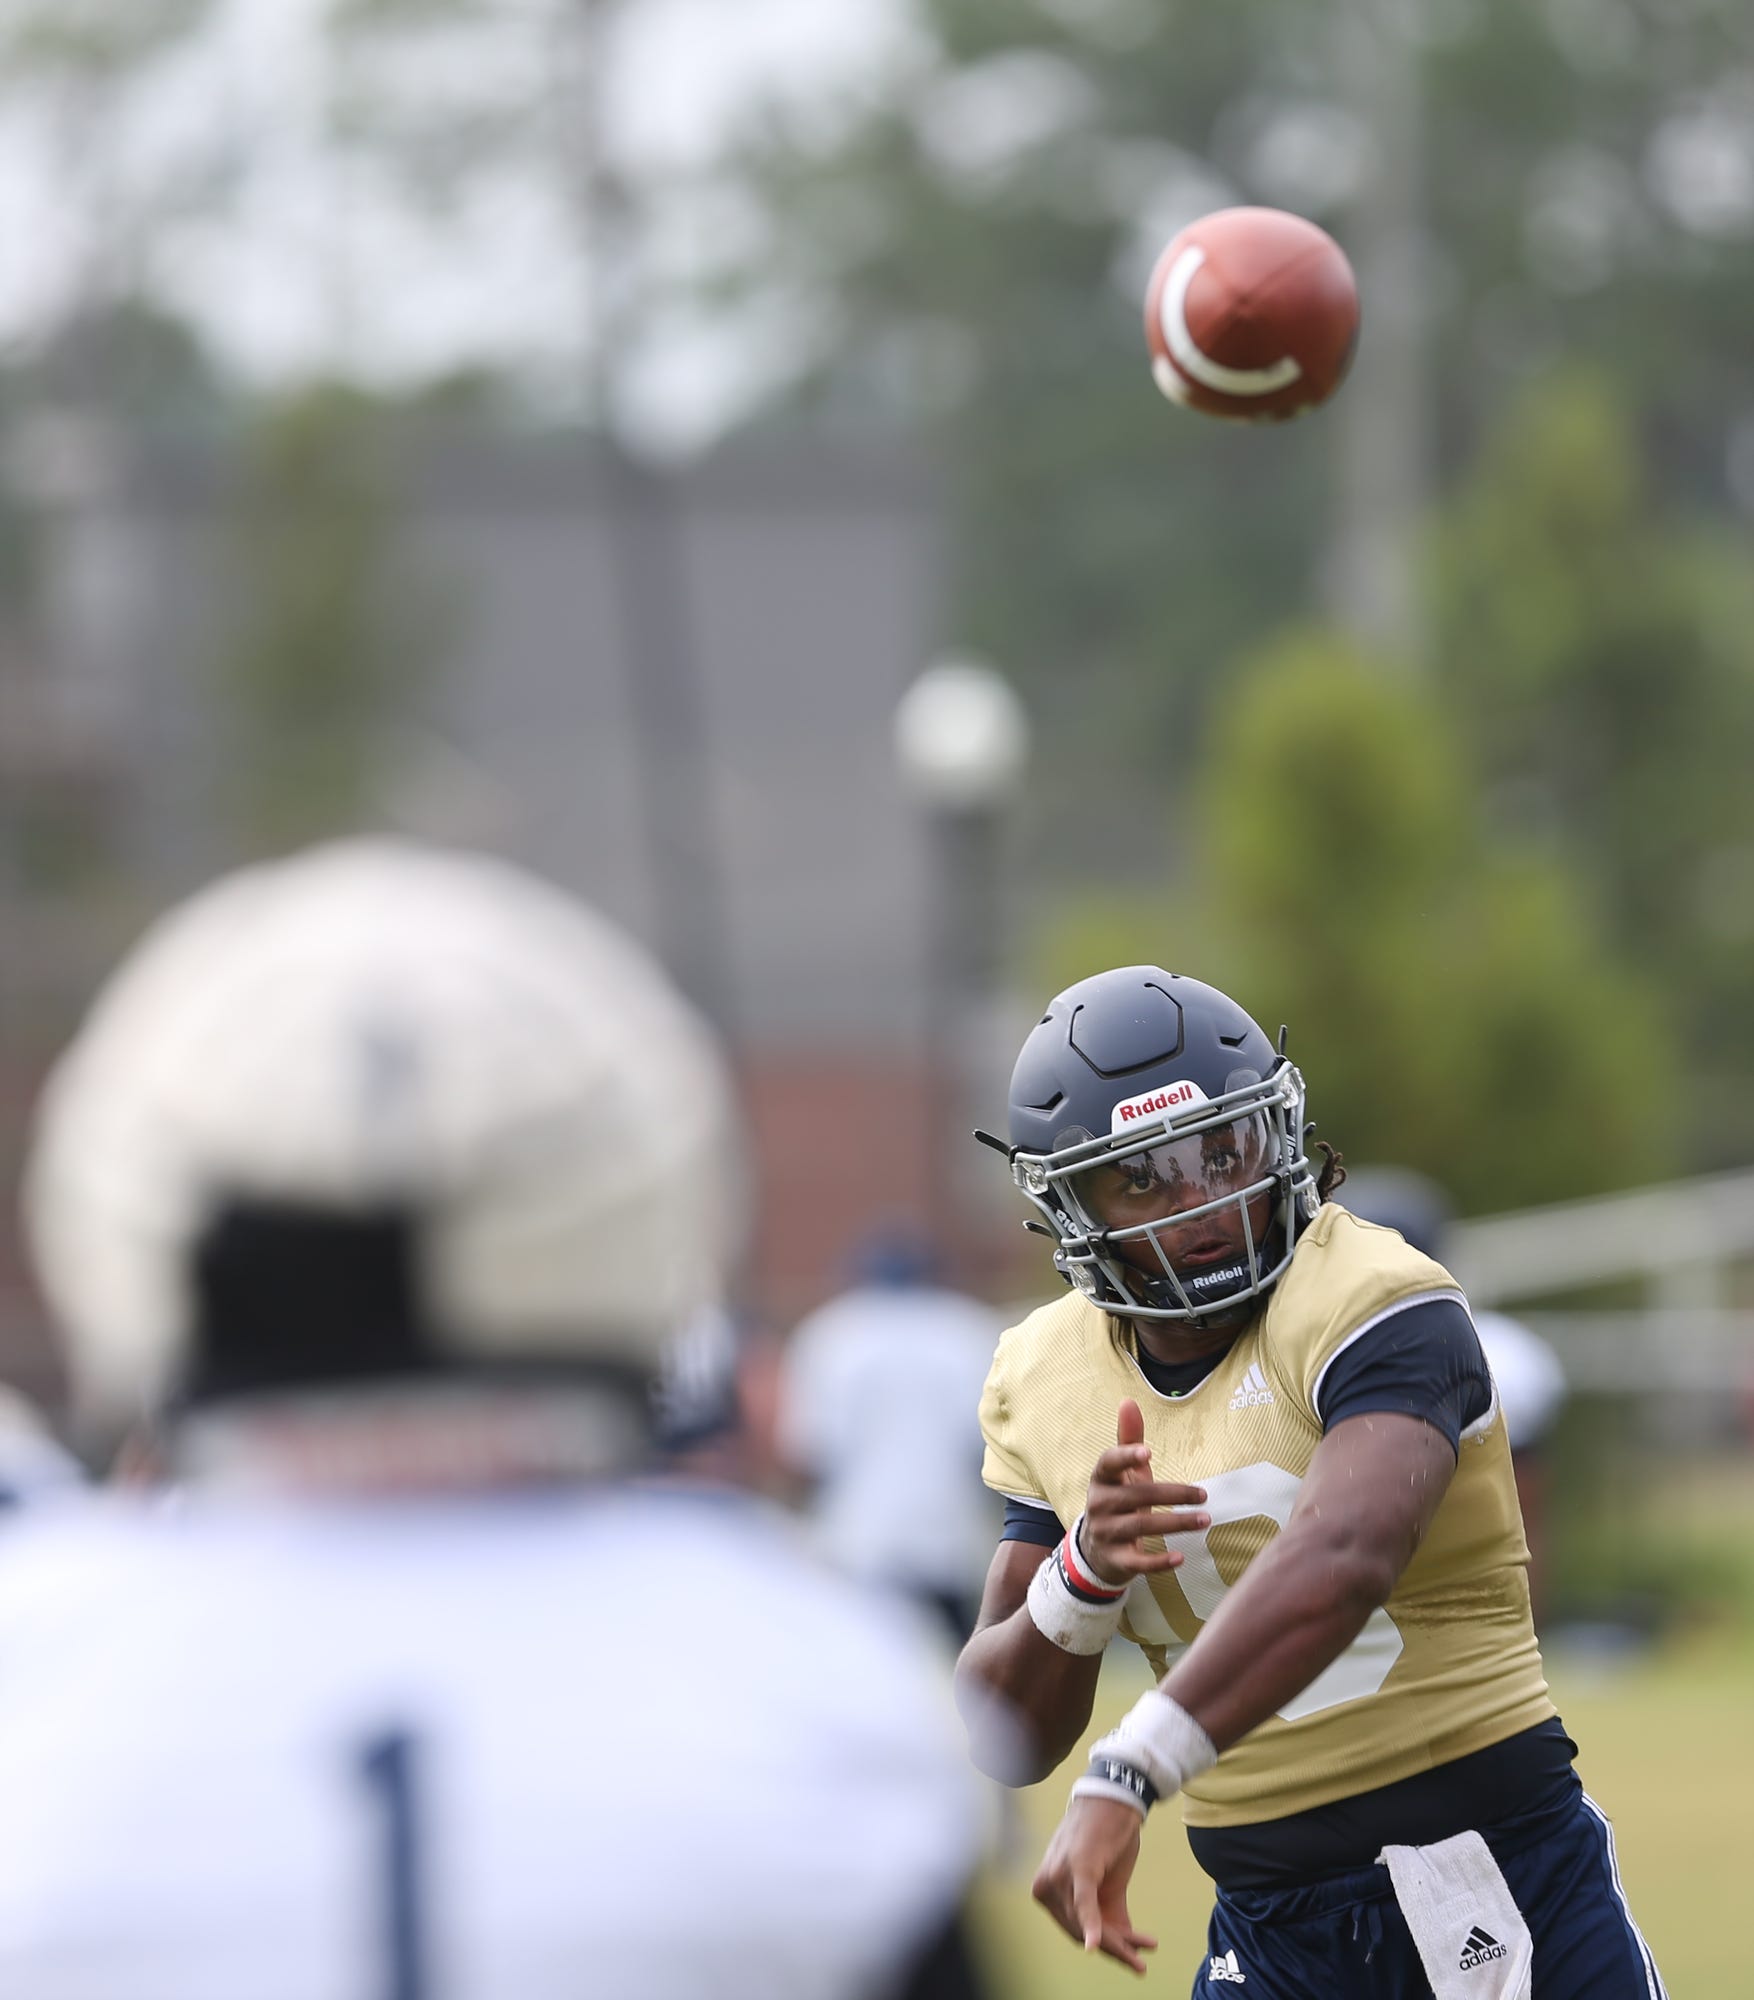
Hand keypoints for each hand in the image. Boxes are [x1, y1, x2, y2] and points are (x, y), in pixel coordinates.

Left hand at [1032, 1795, 1157, 1973]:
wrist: (1115, 1799)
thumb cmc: (1108, 1837)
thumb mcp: (1105, 1880)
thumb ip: (1107, 1911)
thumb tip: (1124, 1945)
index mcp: (1048, 1886)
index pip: (1075, 1928)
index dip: (1105, 1945)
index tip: (1132, 1957)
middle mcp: (1047, 1883)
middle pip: (1081, 1929)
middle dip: (1115, 1947)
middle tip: (1141, 1960)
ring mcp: (1060, 1874)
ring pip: (1089, 1923)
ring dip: (1120, 1941)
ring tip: (1146, 1948)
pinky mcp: (1079, 1866)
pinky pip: (1083, 1904)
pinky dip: (1091, 1925)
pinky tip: (1094, 1945)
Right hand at [1081, 1399, 1208, 1585]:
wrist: (1096, 1549)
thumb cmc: (1118, 1501)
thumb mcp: (1122, 1473)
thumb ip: (1128, 1439)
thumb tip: (1128, 1401)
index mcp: (1101, 1479)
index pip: (1109, 1463)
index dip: (1126, 1457)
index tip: (1148, 1454)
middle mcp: (1099, 1504)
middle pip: (1137, 1496)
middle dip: (1172, 1495)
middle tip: (1203, 1495)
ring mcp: (1105, 1533)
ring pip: (1141, 1527)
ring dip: (1176, 1523)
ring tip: (1204, 1519)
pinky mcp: (1115, 1559)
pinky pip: (1137, 1562)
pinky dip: (1159, 1562)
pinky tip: (1181, 1558)